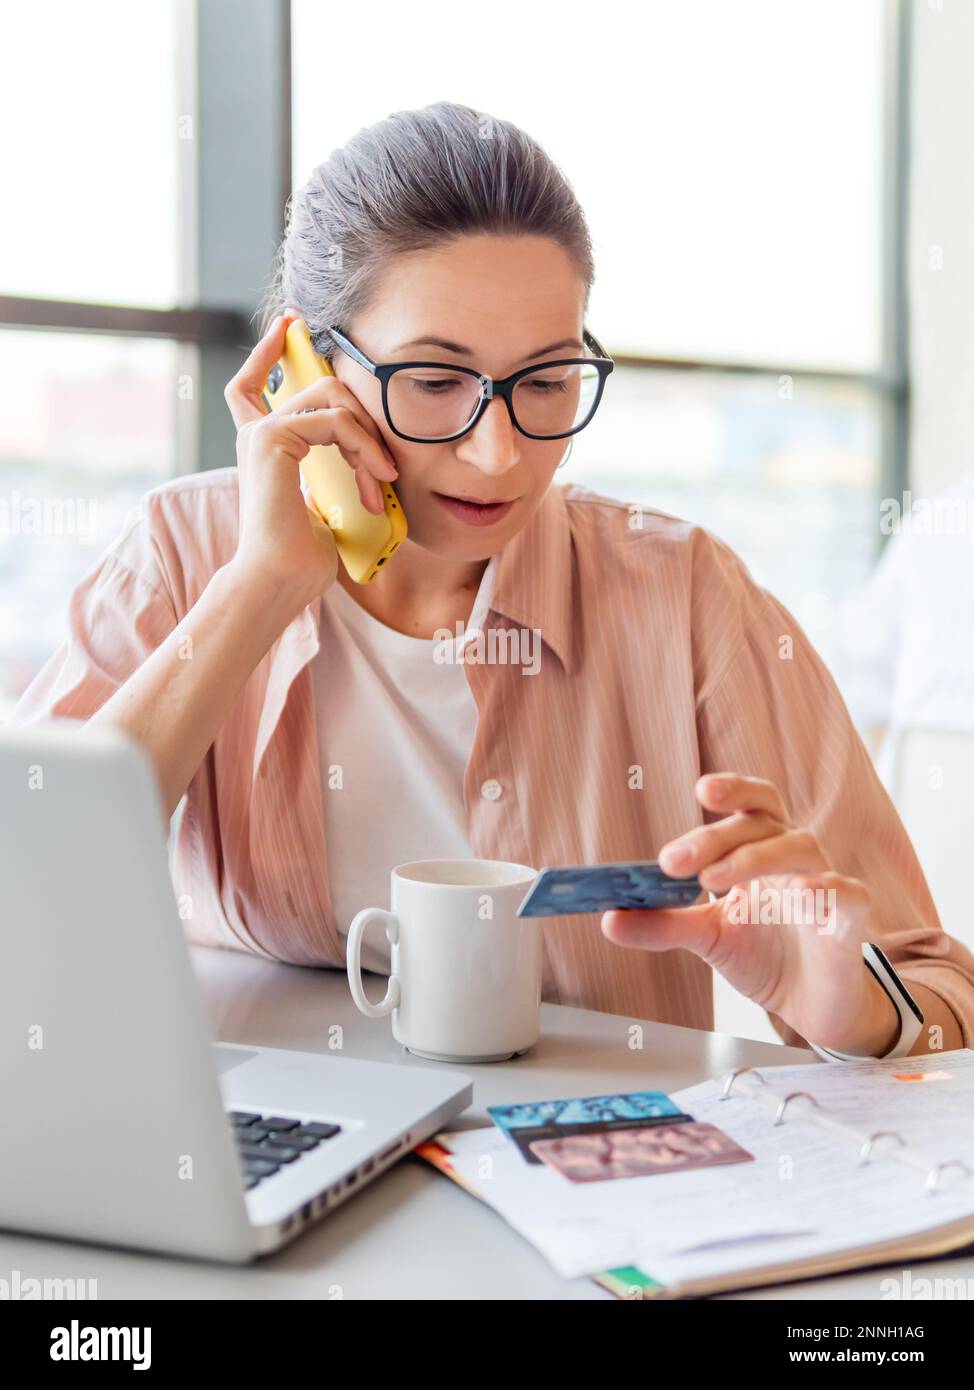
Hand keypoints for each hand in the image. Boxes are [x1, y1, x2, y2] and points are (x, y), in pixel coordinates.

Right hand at [222, 310, 399, 609]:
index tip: (290, 324)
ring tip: (383, 481)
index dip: (268, 351)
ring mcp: (261, 433)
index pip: (253, 385)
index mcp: (265, 448)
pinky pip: (334, 420)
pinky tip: (377, 478)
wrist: (278, 582)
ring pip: (331, 398)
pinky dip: (363, 447)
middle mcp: (256, 434)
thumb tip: (371, 472)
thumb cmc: (302, 560)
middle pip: (320, 386)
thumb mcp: (328, 507)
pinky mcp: (271, 439)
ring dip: (369, 439)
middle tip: (385, 470)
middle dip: (364, 418)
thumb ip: (337, 476)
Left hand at [601, 773, 900, 1056]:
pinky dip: (828, 891)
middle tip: (673, 862)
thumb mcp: (708, 938)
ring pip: (801, 849)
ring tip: (714, 880)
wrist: (811, 1005)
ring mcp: (825, 887)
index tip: (701, 788)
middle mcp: (795, 859)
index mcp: (762, 850)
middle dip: (718, 836)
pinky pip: (848, 896)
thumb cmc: (765, 955)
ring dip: (756, 858)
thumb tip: (609, 919)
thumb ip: (663, 925)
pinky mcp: (850, 923)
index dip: (733, 788)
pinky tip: (805, 895)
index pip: (752, 804)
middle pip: (766, 822)